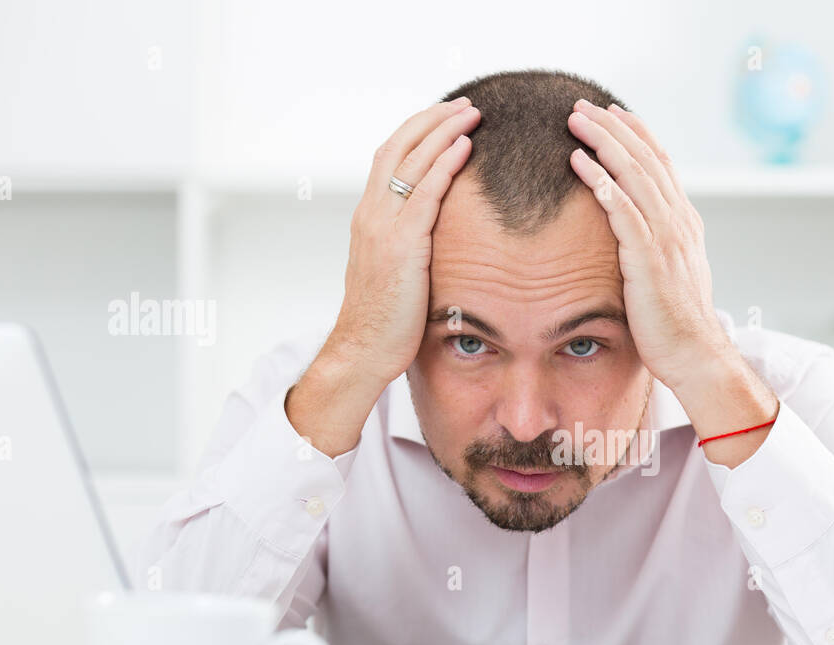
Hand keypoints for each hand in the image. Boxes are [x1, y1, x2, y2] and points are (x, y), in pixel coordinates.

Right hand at [288, 97, 479, 455]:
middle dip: (433, 120)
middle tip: (465, 104)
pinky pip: (424, 194)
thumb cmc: (384, 321)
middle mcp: (371, 214)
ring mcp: (383, 228)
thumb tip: (437, 240)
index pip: (390, 157)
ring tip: (471, 113)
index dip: (418, 132)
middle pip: (399, 147)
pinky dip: (444, 165)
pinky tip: (465, 147)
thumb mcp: (396, 273)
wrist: (362, 351)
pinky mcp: (400, 246)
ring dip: (443, 132)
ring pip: (411, 161)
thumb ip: (411, 247)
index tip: (446, 117)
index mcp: (369, 218)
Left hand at [566, 100, 733, 392]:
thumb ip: (657, 250)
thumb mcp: (669, 278)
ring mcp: (667, 238)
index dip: (637, 135)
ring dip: (603, 142)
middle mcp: (679, 222)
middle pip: (645, 159)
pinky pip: (622, 209)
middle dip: (613, 128)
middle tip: (582, 106)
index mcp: (685, 224)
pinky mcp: (649, 259)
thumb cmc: (677, 326)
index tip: (612, 113)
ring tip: (574, 121)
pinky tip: (579, 162)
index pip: (661, 164)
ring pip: (634, 174)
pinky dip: (601, 181)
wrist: (696, 356)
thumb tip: (637, 241)